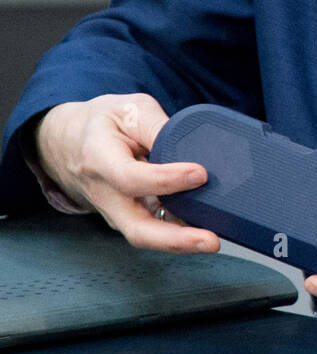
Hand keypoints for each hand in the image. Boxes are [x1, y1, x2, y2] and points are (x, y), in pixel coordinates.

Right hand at [33, 94, 219, 253]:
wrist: (68, 144)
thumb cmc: (101, 124)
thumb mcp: (128, 109)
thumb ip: (158, 126)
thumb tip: (191, 145)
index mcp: (99, 158)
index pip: (131, 178)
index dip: (166, 180)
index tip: (200, 174)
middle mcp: (104, 194)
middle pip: (136, 228)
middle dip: (176, 240)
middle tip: (211, 241)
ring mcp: (114, 212)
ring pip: (145, 236)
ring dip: (180, 243)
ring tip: (212, 240)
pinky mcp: (126, 218)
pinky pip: (152, 230)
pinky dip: (177, 233)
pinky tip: (201, 230)